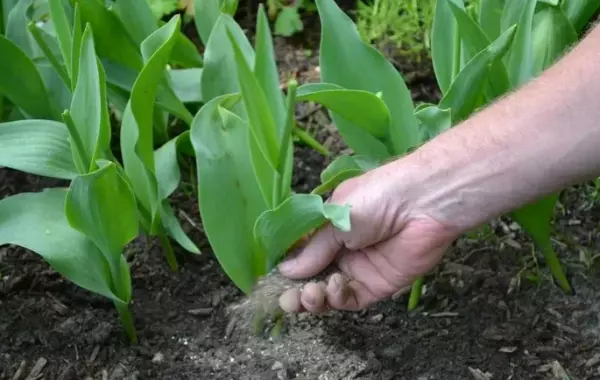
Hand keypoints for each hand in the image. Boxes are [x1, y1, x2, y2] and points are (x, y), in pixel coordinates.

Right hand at [277, 160, 461, 312]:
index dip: (288, 268)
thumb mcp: (335, 219)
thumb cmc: (375, 198)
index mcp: (329, 229)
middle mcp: (342, 251)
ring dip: (315, 297)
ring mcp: (359, 269)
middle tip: (287, 300)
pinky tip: (333, 288)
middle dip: (298, 290)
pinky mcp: (378, 285)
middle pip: (313, 278)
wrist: (421, 203)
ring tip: (310, 294)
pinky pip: (352, 299)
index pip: (302, 254)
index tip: (272, 282)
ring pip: (329, 292)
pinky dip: (338, 298)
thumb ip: (313, 249)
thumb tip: (285, 270)